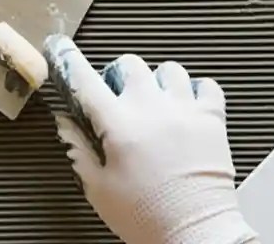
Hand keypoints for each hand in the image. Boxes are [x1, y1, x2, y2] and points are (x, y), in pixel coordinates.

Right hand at [45, 36, 257, 243]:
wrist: (194, 234)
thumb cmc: (147, 218)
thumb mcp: (99, 189)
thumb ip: (79, 150)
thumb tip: (65, 124)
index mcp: (119, 125)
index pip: (85, 80)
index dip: (68, 60)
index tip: (61, 48)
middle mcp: (151, 109)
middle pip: (130, 64)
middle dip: (120, 76)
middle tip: (120, 99)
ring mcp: (184, 110)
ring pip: (169, 69)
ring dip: (158, 82)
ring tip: (157, 104)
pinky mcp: (212, 118)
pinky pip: (207, 86)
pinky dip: (197, 92)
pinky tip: (187, 108)